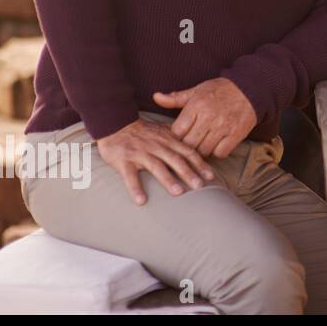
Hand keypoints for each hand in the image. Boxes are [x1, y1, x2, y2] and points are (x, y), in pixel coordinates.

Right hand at [96, 119, 214, 205]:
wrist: (115, 124)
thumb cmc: (143, 132)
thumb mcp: (164, 131)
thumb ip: (179, 139)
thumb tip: (199, 147)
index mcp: (168, 140)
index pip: (188, 152)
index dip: (200, 164)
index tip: (211, 176)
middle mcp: (157, 146)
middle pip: (175, 160)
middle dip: (188, 173)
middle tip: (199, 186)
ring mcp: (140, 153)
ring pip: (156, 167)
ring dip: (168, 180)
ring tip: (178, 193)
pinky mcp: (124, 160)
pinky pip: (130, 176)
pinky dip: (135, 188)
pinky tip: (141, 201)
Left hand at [153, 77, 257, 158]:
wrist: (250, 88)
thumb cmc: (220, 90)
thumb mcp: (197, 91)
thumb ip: (175, 98)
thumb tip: (155, 97)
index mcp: (196, 106)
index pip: (177, 132)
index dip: (176, 137)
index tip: (181, 136)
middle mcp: (209, 117)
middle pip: (189, 144)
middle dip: (187, 146)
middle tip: (190, 144)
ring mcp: (223, 127)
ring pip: (204, 151)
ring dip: (202, 151)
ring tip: (203, 145)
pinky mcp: (236, 134)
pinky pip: (221, 153)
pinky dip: (218, 152)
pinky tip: (217, 145)